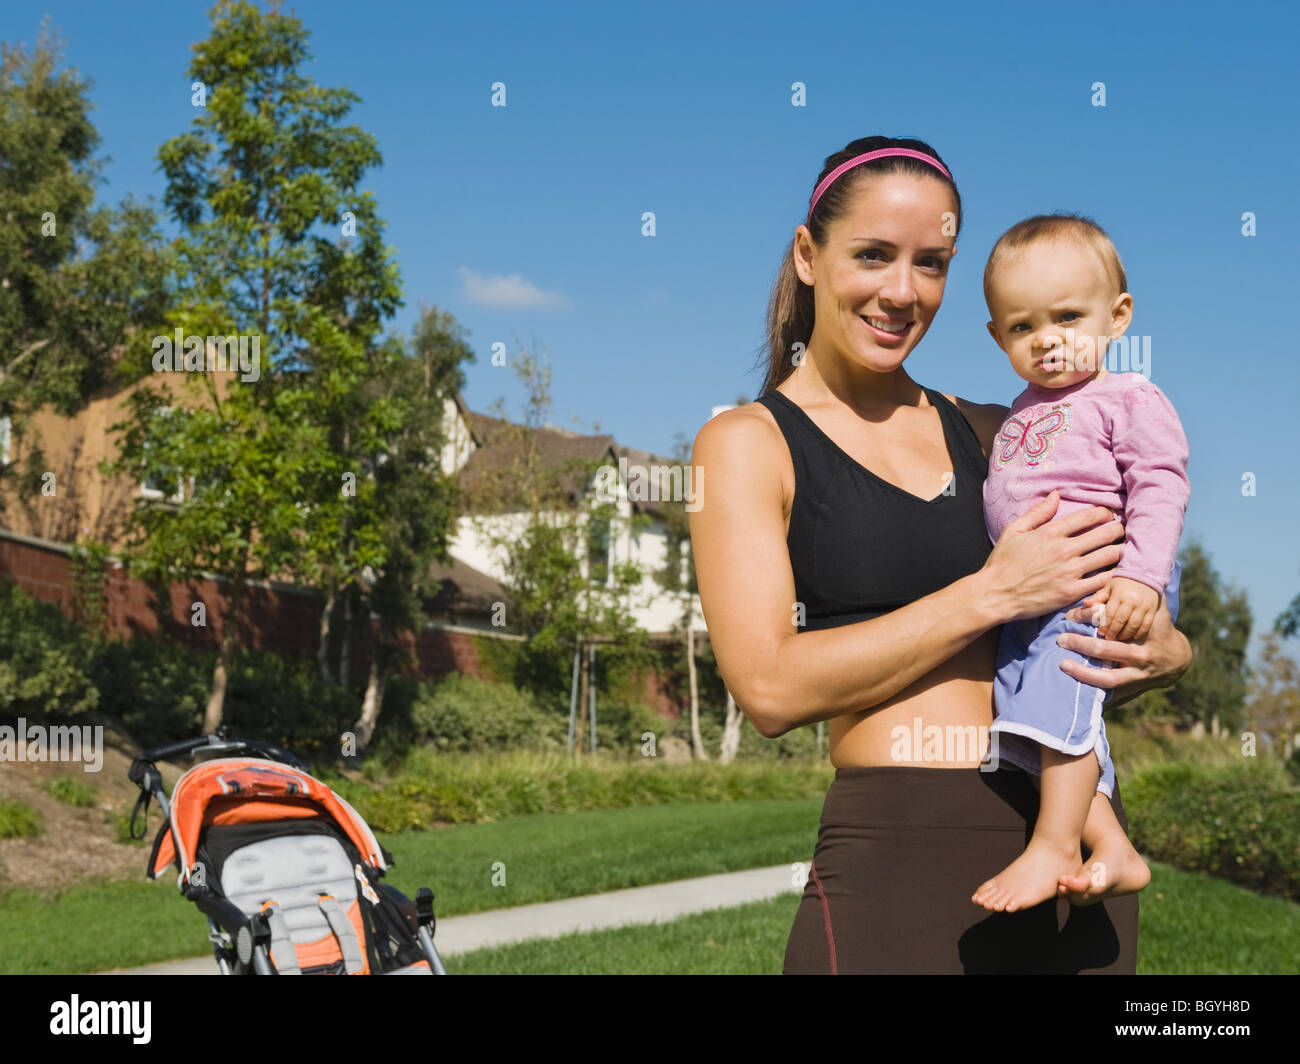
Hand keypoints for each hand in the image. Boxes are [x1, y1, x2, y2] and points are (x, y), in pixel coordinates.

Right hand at [981, 491, 1124, 622]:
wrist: (995, 595)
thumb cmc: (1002, 563)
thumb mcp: (1013, 531)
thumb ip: (1037, 512)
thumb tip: (1056, 494)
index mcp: (1050, 533)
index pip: (1088, 516)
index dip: (1105, 513)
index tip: (1109, 515)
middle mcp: (1063, 550)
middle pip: (1105, 534)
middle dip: (1118, 530)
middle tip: (1121, 532)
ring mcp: (1069, 572)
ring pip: (1109, 556)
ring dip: (1118, 551)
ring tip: (1120, 550)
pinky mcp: (1072, 592)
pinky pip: (1102, 581)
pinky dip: (1111, 574)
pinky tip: (1112, 572)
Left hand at [1058, 592, 1191, 703]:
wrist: (1178, 658)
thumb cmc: (1158, 627)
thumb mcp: (1152, 609)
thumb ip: (1133, 596)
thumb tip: (1107, 582)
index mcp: (1142, 634)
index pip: (1111, 625)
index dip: (1088, 619)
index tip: (1069, 616)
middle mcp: (1140, 656)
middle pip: (1106, 650)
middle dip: (1081, 644)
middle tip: (1060, 639)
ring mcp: (1137, 675)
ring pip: (1107, 678)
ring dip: (1083, 674)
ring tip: (1062, 665)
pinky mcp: (1133, 688)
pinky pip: (1112, 695)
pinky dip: (1095, 696)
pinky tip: (1074, 694)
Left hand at [1093, 576, 1159, 641]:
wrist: (1146, 575)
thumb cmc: (1123, 582)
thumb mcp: (1109, 586)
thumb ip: (1098, 596)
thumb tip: (1086, 604)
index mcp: (1119, 594)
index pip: (1110, 613)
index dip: (1104, 624)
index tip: (1101, 632)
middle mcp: (1131, 600)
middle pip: (1121, 620)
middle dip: (1114, 631)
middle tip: (1109, 638)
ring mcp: (1143, 605)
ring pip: (1134, 624)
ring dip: (1126, 634)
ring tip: (1119, 638)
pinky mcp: (1152, 609)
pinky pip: (1147, 624)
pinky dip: (1140, 632)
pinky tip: (1133, 637)